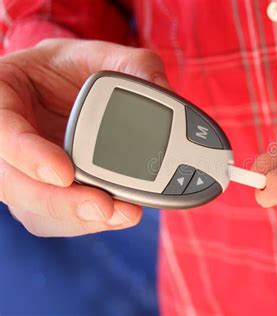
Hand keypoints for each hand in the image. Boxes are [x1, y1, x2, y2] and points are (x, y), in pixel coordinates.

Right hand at [0, 39, 167, 235]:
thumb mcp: (105, 56)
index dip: (28, 155)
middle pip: (15, 184)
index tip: (64, 172)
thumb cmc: (77, 69)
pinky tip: (118, 216)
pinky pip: (59, 219)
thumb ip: (134, 67)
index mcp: (4, 96)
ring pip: (37, 210)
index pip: (1, 131)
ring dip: (79, 219)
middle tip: (104, 207)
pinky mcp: (47, 193)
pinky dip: (87, 223)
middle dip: (61, 202)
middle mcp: (7, 140)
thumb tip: (166, 92)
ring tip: (123, 215)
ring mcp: (24, 172)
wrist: (69, 88)